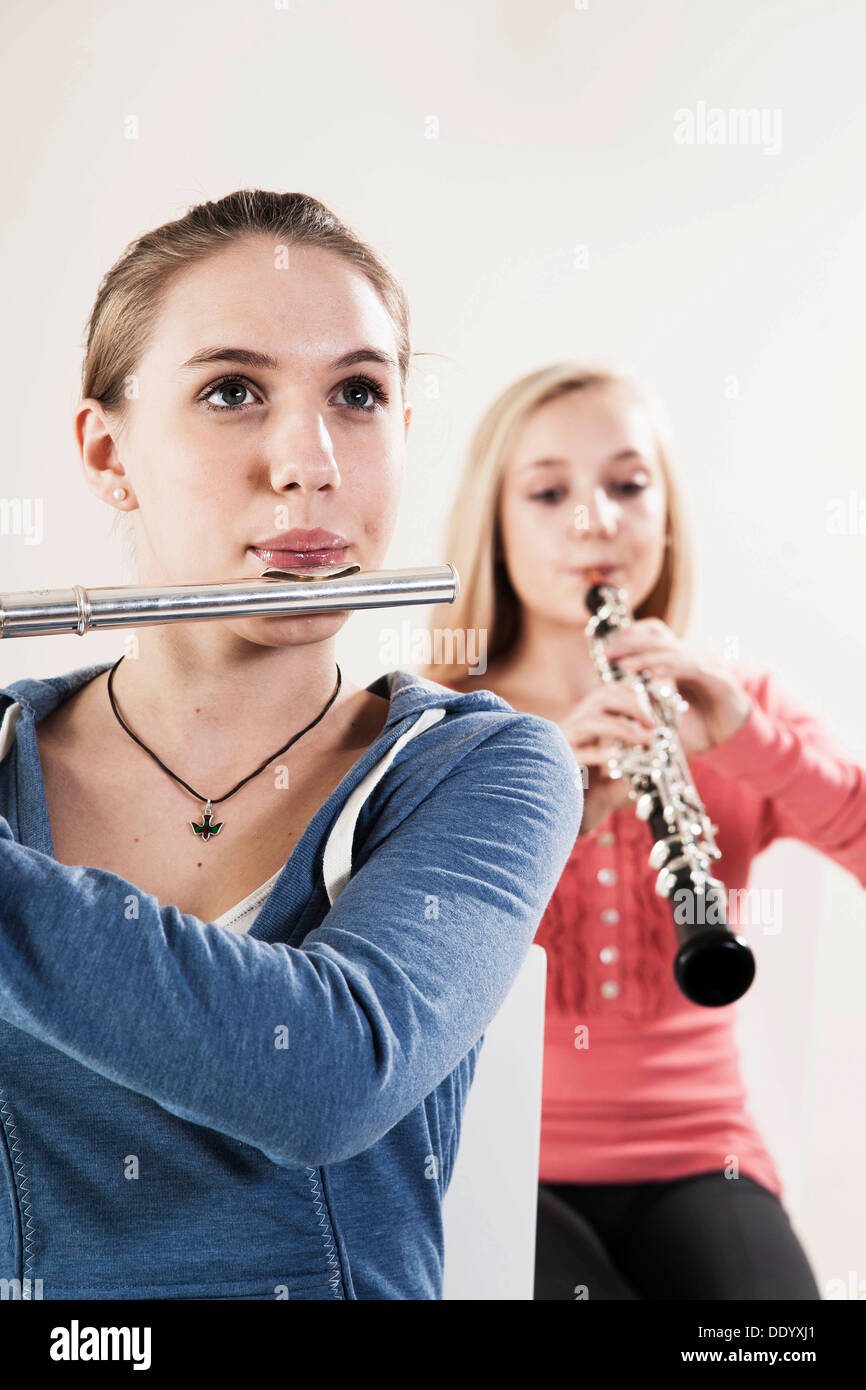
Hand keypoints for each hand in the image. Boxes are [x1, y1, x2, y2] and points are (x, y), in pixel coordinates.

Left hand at [601, 617, 753, 756]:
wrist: (735, 741)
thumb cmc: (701, 727)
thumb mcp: (667, 715)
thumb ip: (647, 703)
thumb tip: (619, 698)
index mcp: (680, 661)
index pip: (653, 637)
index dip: (630, 638)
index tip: (606, 649)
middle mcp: (693, 658)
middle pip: (659, 639)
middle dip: (630, 644)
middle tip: (607, 653)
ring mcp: (708, 666)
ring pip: (673, 652)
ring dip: (646, 657)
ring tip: (624, 665)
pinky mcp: (720, 680)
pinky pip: (692, 668)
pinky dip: (671, 669)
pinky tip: (653, 673)